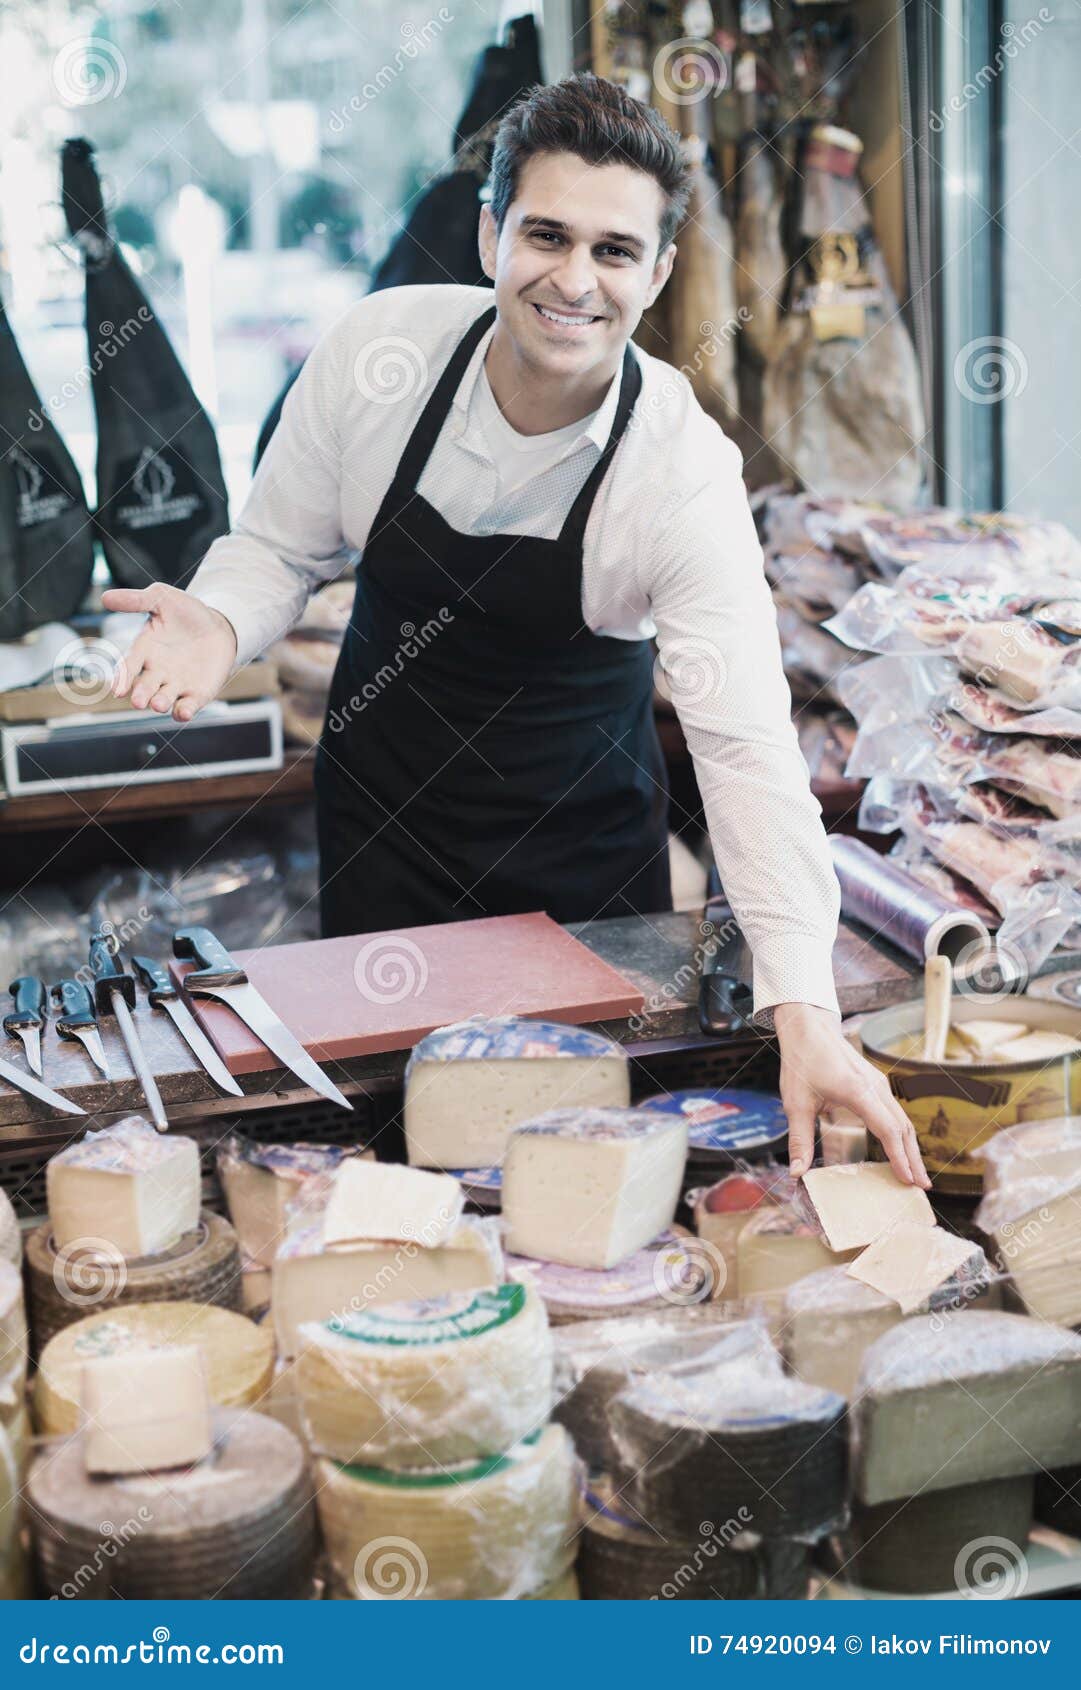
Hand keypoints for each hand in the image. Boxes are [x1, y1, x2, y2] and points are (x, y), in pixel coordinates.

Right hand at [102, 583, 237, 721]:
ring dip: (160, 703)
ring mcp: (176, 684)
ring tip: (158, 705)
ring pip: (164, 699)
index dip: (122, 678)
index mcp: (144, 650)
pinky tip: (182, 712)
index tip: (117, 689)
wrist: (218, 625)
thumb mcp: (161, 598)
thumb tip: (105, 596)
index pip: (128, 666)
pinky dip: (184, 712)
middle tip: (138, 701)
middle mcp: (156, 672)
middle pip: (145, 687)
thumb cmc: (185, 612)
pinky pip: (188, 706)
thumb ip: (135, 600)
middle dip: (141, 694)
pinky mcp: (197, 693)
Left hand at [773, 1001, 929, 1187]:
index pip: (888, 1130)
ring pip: (902, 1120)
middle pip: (903, 1128)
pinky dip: (902, 1134)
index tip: (908, 1181)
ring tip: (916, 1174)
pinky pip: (895, 1112)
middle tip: (922, 1188)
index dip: (899, 1158)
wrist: (808, 1027)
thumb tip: (797, 1172)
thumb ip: (799, 1139)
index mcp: (859, 1091)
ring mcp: (879, 1083)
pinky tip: (900, 1149)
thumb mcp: (795, 1103)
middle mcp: (875, 1087)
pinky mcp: (876, 1083)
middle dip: (914, 1159)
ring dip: (910, 1147)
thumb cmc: (802, 1061)